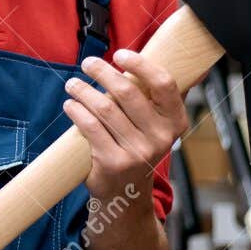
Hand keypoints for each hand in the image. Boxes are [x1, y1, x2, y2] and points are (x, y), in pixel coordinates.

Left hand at [62, 50, 185, 206]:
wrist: (127, 195)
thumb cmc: (139, 148)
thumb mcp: (158, 126)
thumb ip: (163, 97)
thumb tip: (179, 60)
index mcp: (175, 122)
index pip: (164, 84)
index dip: (141, 64)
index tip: (120, 54)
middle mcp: (161, 138)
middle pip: (127, 92)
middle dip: (102, 72)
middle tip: (88, 63)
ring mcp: (138, 152)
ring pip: (105, 108)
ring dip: (83, 90)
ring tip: (73, 84)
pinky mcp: (113, 162)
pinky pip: (91, 127)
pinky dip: (77, 111)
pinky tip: (71, 105)